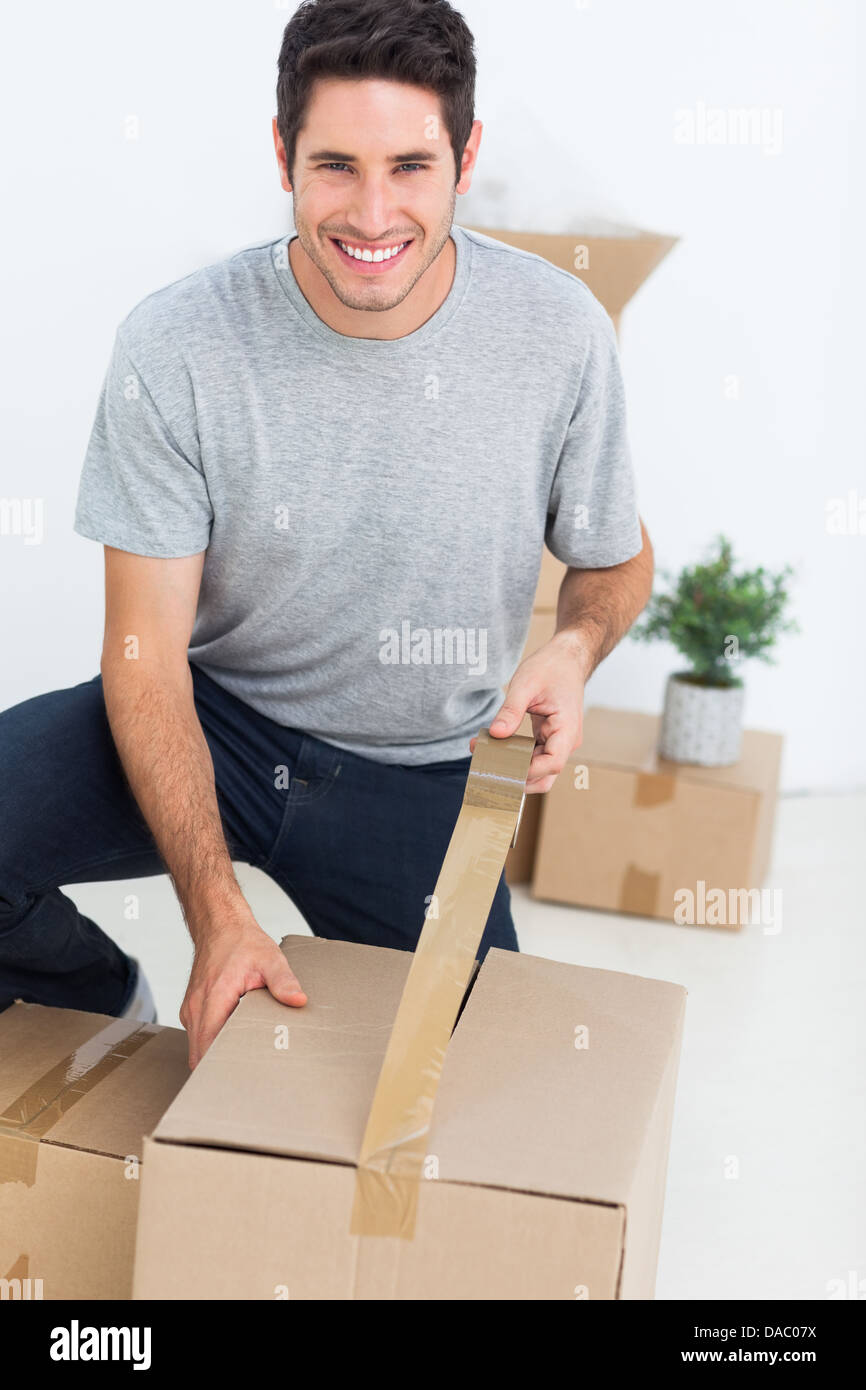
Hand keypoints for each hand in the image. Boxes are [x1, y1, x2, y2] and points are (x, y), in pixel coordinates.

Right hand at [180, 908, 306, 1068]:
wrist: (220, 926)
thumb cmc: (242, 943)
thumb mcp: (270, 959)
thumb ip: (284, 981)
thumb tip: (298, 1000)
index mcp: (214, 997)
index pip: (208, 1046)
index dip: (220, 1066)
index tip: (241, 1078)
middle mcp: (196, 1007)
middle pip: (199, 1054)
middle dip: (219, 1068)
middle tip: (247, 1080)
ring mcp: (191, 1009)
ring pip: (197, 1047)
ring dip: (214, 1056)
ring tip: (242, 1064)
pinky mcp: (193, 1010)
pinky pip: (199, 1035)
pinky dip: (212, 1043)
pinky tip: (233, 1043)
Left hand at [470, 631, 590, 792]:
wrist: (566, 658)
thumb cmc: (552, 667)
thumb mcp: (526, 684)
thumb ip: (511, 710)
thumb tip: (496, 734)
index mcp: (567, 729)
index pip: (552, 763)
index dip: (528, 771)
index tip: (502, 767)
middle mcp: (566, 741)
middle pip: (546, 775)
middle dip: (518, 778)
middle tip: (489, 771)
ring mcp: (558, 741)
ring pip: (539, 770)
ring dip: (515, 769)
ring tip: (486, 759)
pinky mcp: (549, 738)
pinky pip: (534, 756)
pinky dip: (516, 757)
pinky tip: (495, 750)